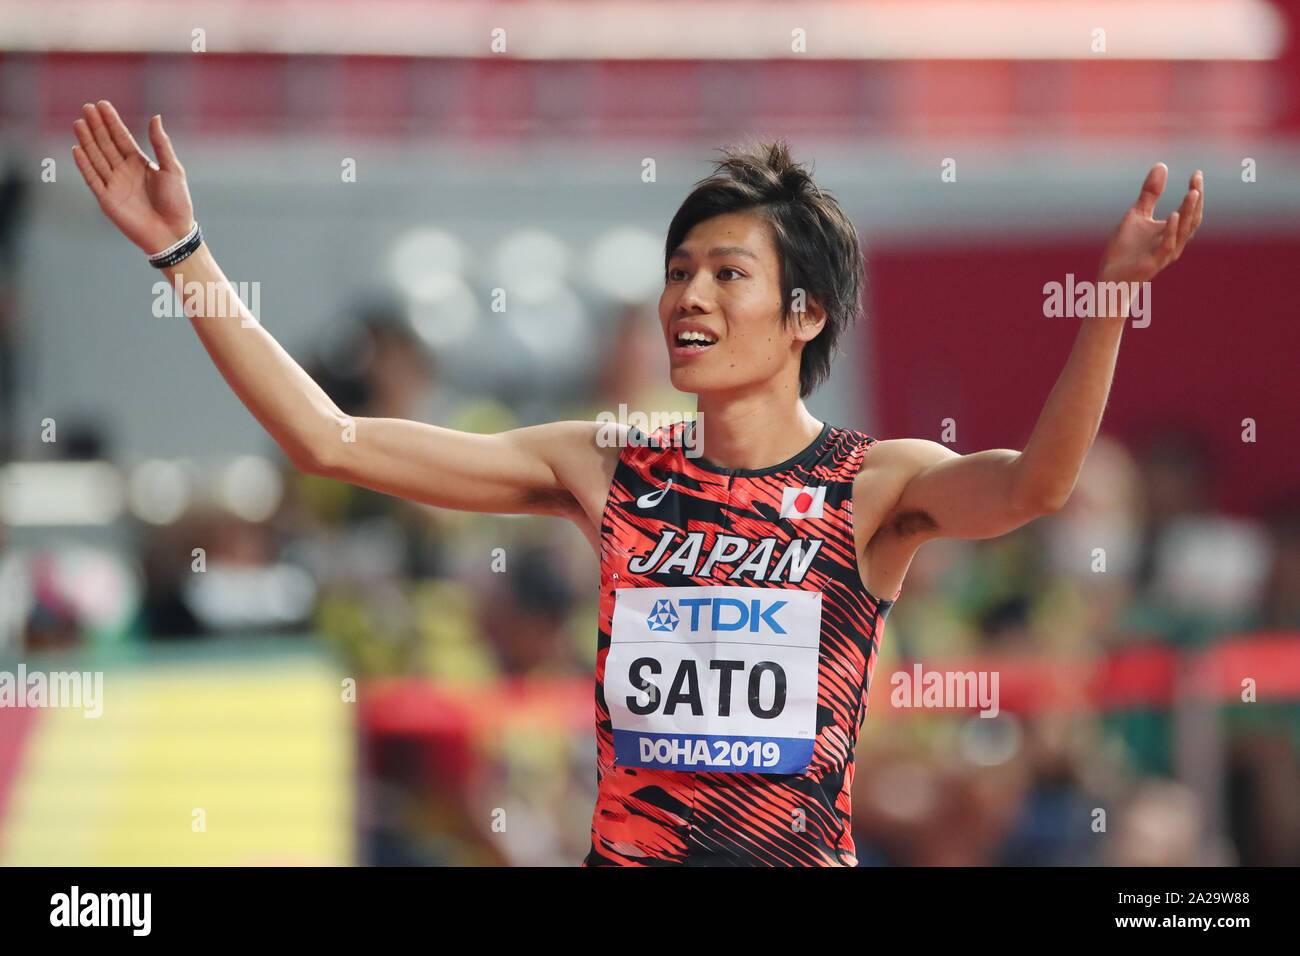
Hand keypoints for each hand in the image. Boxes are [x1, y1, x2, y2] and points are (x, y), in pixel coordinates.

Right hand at [71, 100, 195, 255]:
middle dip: (97, 126)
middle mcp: (125, 171)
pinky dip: (84, 164)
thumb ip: (161, 144)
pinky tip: (77, 148)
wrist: (173, 233)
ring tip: (79, 122)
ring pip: (97, 157)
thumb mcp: (172, 169)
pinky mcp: (107, 199)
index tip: (102, 104)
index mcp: (140, 164)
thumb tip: (155, 117)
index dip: (112, 121)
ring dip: (87, 140)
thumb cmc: (177, 202)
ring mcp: (114, 184)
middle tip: (87, 107)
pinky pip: (93, 178)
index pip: (122, 138)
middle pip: (107, 144)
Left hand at [1097, 164, 1202, 285]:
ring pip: (1184, 232)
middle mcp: (1174, 242)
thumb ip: (1150, 193)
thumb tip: (1162, 165)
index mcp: (1172, 231)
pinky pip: (1167, 246)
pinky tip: (1173, 215)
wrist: (1111, 279)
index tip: (1196, 174)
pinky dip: (1172, 230)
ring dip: (1188, 211)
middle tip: (1197, 179)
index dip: (1195, 192)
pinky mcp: (1154, 263)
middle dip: (1196, 199)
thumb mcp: (1137, 215)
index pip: (1190, 210)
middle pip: (1192, 219)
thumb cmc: (1125, 250)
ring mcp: (1165, 253)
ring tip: (1193, 192)